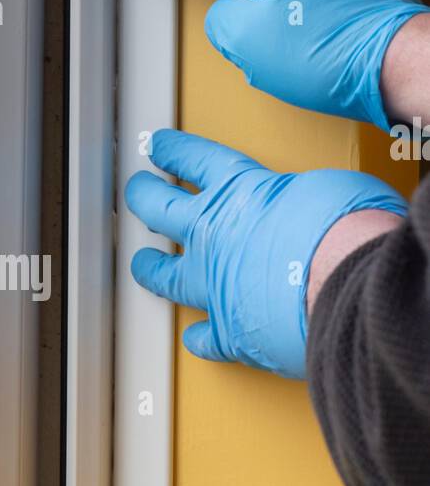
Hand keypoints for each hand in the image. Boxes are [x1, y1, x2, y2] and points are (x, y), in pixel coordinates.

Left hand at [125, 129, 406, 378]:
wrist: (348, 283)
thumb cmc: (346, 229)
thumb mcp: (327, 184)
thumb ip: (301, 195)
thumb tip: (307, 205)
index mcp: (239, 190)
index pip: (194, 161)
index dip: (172, 152)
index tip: (158, 147)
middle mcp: (214, 235)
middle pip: (158, 210)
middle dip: (142, 197)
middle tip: (136, 192)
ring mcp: (214, 284)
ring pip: (164, 276)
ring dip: (150, 268)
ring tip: (143, 264)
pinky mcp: (230, 330)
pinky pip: (204, 337)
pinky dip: (200, 338)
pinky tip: (196, 337)